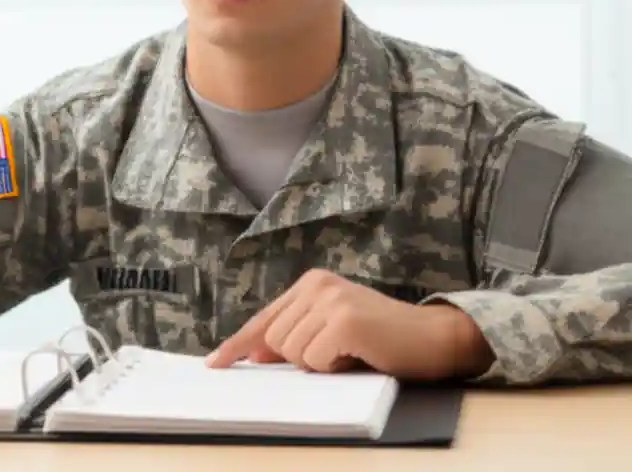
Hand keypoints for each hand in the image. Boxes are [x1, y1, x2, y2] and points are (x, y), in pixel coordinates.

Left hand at [204, 269, 494, 380]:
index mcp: (311, 284)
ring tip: (350, 352)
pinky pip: (314, 361)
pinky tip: (359, 354)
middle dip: (300, 359)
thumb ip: (295, 335)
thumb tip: (253, 355)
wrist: (435, 338)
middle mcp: (317, 285)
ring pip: (291, 352)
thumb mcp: (331, 331)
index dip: (239, 344)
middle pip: (273, 340)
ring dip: (320, 364)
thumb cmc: (383, 339)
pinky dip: (334, 368)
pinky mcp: (345, 321)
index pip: (265, 319)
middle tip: (338, 353)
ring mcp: (331, 300)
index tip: (217, 363)